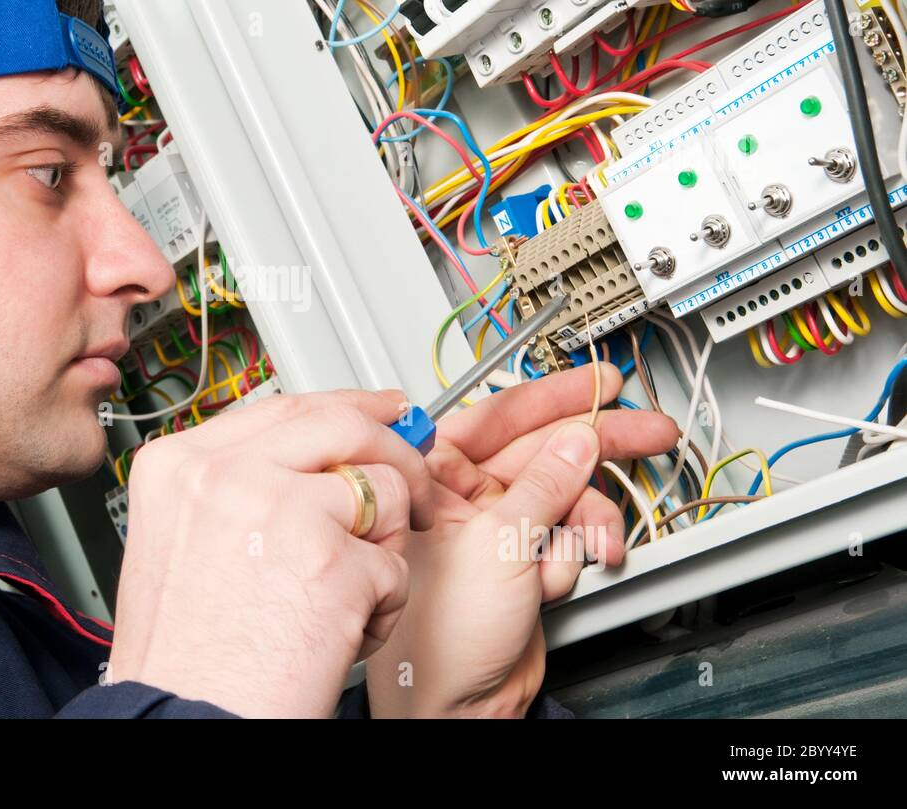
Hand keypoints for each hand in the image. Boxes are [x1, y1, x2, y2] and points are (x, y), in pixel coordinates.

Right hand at [108, 389, 434, 717]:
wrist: (188, 724)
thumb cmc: (185, 657)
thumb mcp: (180, 542)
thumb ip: (240, 486)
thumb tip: (317, 454)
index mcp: (181, 464)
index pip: (284, 408)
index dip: (346, 408)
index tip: (381, 412)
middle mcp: (228, 473)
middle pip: (343, 426)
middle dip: (396, 452)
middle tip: (416, 484)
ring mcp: (282, 510)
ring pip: (384, 491)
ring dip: (385, 547)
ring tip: (345, 598)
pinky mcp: (333, 562)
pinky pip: (394, 567)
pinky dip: (382, 610)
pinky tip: (338, 635)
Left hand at [364, 364, 677, 717]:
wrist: (457, 704)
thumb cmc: (437, 631)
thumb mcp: (500, 542)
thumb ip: (545, 484)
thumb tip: (578, 439)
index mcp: (435, 475)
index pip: (500, 414)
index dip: (553, 394)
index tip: (598, 382)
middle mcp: (465, 497)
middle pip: (543, 450)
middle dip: (597, 446)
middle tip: (650, 431)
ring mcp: (497, 530)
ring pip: (566, 498)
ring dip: (587, 523)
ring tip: (595, 544)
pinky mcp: (524, 562)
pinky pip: (569, 538)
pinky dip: (574, 557)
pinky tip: (560, 577)